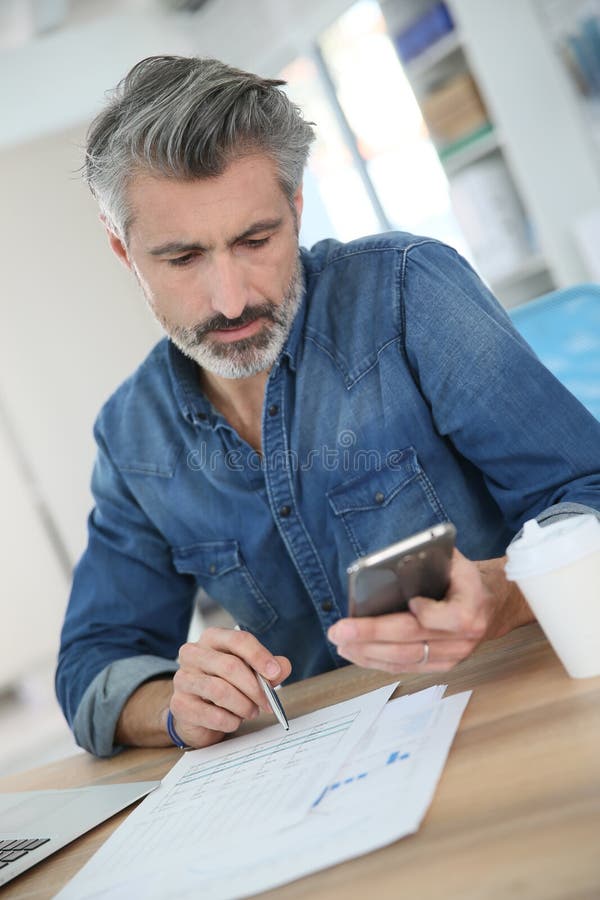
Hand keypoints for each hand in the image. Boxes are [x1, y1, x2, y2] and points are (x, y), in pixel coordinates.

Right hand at [169, 627, 291, 747]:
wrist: (198, 714)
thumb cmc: (226, 685)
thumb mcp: (250, 672)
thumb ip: (268, 668)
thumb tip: (283, 667)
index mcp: (212, 638)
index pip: (238, 640)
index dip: (259, 656)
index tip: (275, 673)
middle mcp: (193, 653)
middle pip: (230, 666)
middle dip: (254, 688)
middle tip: (268, 703)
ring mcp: (183, 678)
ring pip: (220, 690)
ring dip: (243, 705)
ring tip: (250, 712)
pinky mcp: (179, 704)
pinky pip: (210, 714)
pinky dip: (229, 721)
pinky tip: (233, 721)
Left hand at [327, 549, 533, 673]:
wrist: (491, 606)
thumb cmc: (464, 580)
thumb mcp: (456, 562)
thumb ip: (431, 560)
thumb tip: (396, 560)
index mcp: (471, 608)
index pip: (448, 618)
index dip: (425, 613)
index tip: (407, 602)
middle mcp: (463, 639)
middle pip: (413, 640)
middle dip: (371, 636)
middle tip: (339, 630)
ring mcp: (452, 657)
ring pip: (405, 659)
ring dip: (367, 653)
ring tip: (340, 642)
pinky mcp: (441, 667)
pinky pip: (404, 668)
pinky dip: (376, 661)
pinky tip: (355, 652)